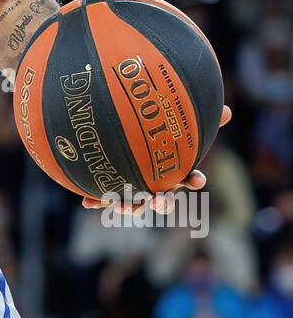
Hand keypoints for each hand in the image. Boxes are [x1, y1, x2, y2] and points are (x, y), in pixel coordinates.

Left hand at [80, 105, 231, 212]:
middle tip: (159, 201)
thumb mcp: (179, 120)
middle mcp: (156, 183)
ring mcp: (135, 188)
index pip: (190, 177)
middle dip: (162, 202)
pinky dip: (98, 200)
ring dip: (130, 206)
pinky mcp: (114, 187)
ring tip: (122, 206)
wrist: (124, 133)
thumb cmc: (159, 129)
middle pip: (163, 197)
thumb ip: (200, 116)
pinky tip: (88, 202)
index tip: (198, 178)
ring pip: (135, 203)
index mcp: (174, 170)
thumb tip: (229, 110)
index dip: (194, 179)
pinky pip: (107, 196)